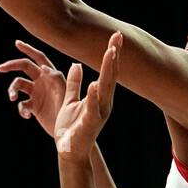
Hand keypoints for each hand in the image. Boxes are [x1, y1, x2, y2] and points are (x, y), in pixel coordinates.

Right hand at [0, 39, 69, 137]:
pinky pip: (21, 104)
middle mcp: (43, 82)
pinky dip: (21, 109)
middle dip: (12, 66)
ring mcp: (37, 94)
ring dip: (12, 90)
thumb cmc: (72, 113)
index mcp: (52, 75)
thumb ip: (56, 79)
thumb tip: (43, 67)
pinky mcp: (33, 107)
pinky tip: (26, 116)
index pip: (39, 58)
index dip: (28, 49)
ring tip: (12, 98)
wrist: (70, 134)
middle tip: (0, 68)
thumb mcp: (65, 94)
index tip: (16, 43)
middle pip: (24, 67)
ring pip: (18, 85)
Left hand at [53, 32, 121, 162]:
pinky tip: (95, 84)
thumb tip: (75, 65)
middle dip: (114, 56)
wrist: (69, 151)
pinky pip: (92, 109)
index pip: (108, 72)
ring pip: (105, 89)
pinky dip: (93, 97)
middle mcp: (104, 103)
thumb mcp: (71, 101)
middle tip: (118, 36)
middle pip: (110, 76)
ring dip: (108, 71)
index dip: (112, 54)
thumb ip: (74, 83)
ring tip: (110, 52)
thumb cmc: (72, 127)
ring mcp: (99, 114)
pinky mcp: (90, 124)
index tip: (115, 36)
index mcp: (100, 97)